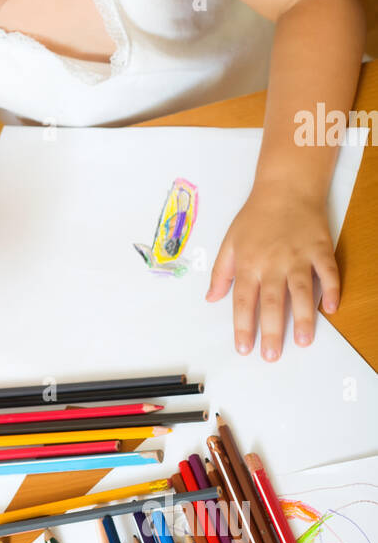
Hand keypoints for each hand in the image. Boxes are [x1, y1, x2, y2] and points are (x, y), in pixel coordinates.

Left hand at [205, 184, 339, 360]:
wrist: (285, 187)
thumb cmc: (256, 216)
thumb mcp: (230, 242)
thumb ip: (221, 273)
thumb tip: (211, 298)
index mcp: (249, 263)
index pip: (244, 301)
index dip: (243, 326)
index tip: (244, 348)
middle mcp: (273, 262)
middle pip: (272, 302)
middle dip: (272, 331)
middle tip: (272, 355)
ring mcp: (299, 255)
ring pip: (302, 292)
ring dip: (304, 318)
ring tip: (304, 341)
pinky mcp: (320, 248)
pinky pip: (328, 273)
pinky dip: (331, 290)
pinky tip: (331, 309)